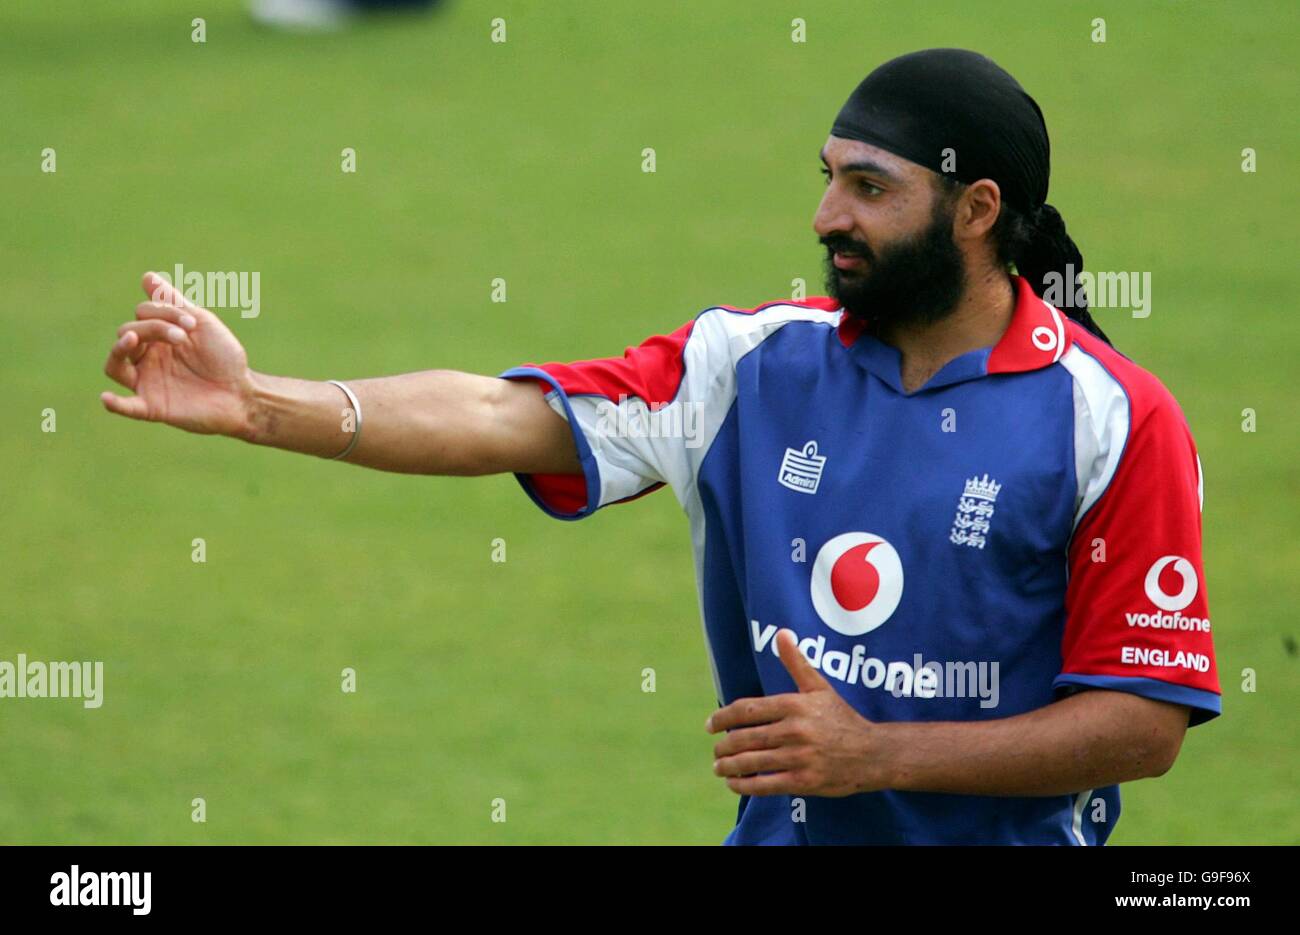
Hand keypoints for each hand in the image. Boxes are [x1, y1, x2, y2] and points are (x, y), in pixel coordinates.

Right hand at [101, 272, 255, 437]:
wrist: (242, 392)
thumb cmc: (223, 357)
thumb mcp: (201, 324)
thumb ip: (172, 303)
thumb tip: (146, 276)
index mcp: (157, 336)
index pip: (142, 314)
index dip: (163, 312)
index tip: (193, 323)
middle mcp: (146, 358)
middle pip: (126, 334)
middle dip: (152, 328)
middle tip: (182, 337)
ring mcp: (147, 382)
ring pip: (114, 365)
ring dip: (119, 350)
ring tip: (132, 339)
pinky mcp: (153, 407)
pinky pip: (127, 407)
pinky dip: (115, 404)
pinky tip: (107, 398)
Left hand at [706, 629, 889, 796]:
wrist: (873, 753)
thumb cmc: (841, 718)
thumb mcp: (820, 688)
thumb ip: (796, 663)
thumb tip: (781, 633)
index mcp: (794, 705)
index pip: (747, 710)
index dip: (723, 718)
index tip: (710, 725)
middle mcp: (795, 730)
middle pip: (745, 738)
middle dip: (724, 746)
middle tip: (715, 749)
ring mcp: (800, 757)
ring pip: (752, 762)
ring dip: (729, 767)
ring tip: (718, 767)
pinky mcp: (805, 782)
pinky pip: (766, 785)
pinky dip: (746, 785)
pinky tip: (734, 783)